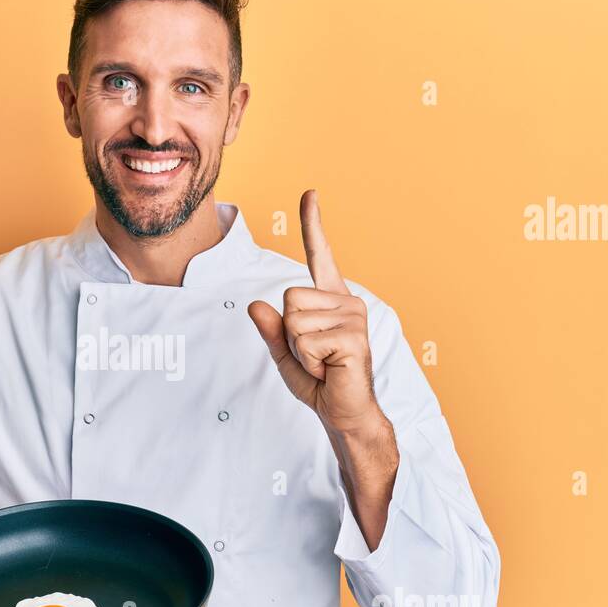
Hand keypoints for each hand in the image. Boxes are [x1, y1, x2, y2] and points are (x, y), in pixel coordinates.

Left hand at [248, 189, 385, 436]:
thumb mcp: (285, 353)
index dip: (313, 225)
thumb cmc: (320, 382)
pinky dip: (309, 361)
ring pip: (294, 319)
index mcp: (331, 300)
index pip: (320, 256)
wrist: (344, 413)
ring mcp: (353, 316)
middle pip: (288, 299)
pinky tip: (330, 370)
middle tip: (314, 357)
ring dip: (299, 350)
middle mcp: (346, 301)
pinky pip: (305, 340)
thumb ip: (271, 329)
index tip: (309, 193)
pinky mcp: (353, 336)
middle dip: (290, 335)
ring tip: (323, 363)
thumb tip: (254, 305)